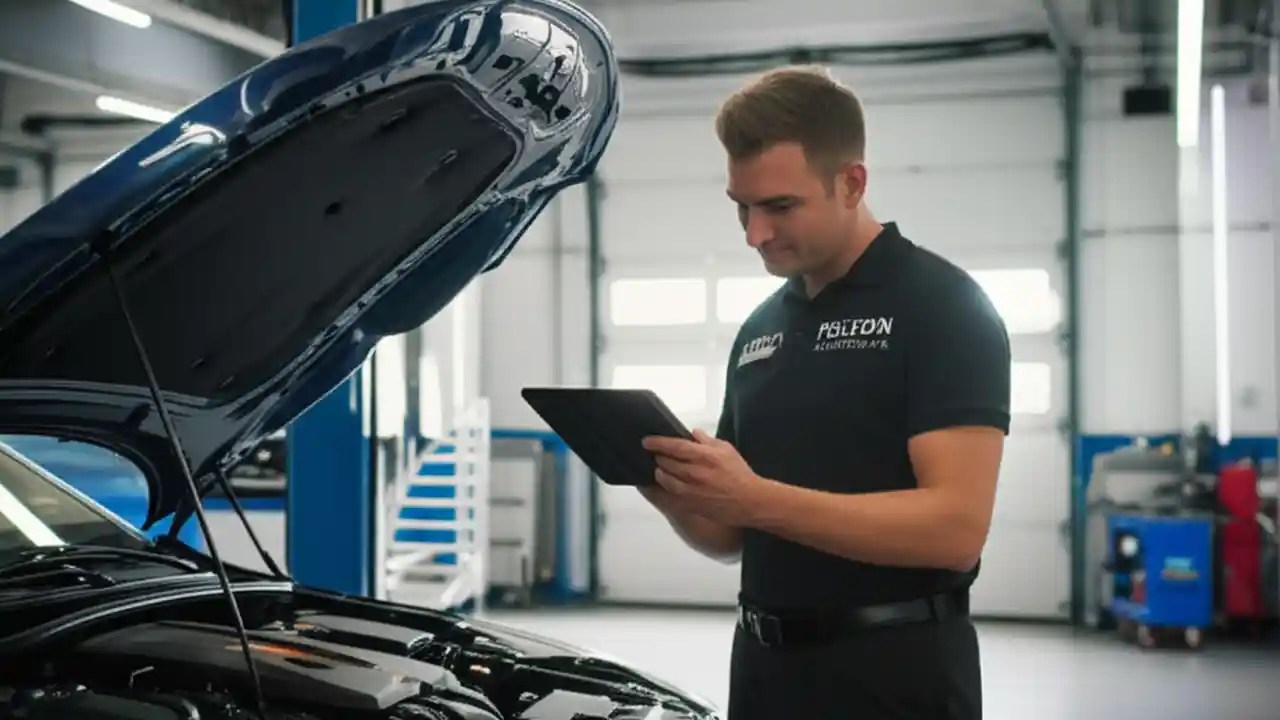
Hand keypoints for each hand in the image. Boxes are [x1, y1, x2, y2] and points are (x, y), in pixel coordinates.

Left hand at [640, 429, 770, 526]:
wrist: (751, 501)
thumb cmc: (740, 474)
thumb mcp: (727, 450)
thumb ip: (708, 440)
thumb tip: (693, 433)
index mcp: (705, 456)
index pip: (674, 446)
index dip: (657, 442)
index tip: (646, 441)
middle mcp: (695, 472)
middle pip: (666, 462)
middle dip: (658, 457)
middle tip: (655, 454)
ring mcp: (691, 490)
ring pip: (665, 478)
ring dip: (659, 472)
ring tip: (659, 469)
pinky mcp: (690, 504)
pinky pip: (670, 494)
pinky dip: (664, 487)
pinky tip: (664, 484)